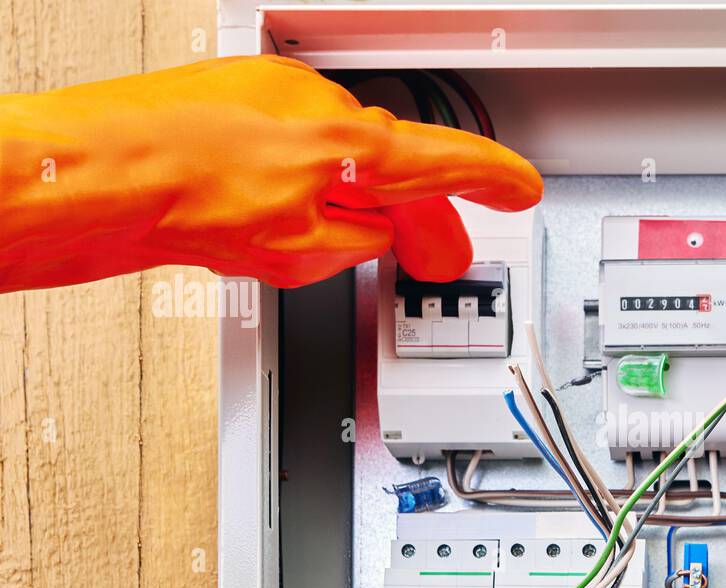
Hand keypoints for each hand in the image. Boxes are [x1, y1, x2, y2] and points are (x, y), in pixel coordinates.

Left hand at [0, 56, 541, 291]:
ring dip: (357, 193)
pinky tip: (290, 205)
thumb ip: (360, 242)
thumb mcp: (301, 257)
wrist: (101, 173)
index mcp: (351, 148)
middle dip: (419, 210)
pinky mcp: (239, 89)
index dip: (492, 179)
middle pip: (396, 161)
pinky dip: (311, 169)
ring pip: (345, 149)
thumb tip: (375, 235)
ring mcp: (278, 90)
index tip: (520, 187)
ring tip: (341, 240)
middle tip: (438, 252)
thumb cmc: (183, 207)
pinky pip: (300, 133)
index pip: (446, 162)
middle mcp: (322, 106)